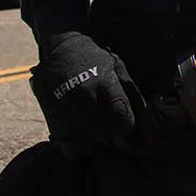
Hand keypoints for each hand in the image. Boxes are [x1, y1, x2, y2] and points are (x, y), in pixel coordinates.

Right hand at [33, 33, 140, 148]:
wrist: (62, 46)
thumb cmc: (96, 59)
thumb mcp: (120, 69)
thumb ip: (133, 96)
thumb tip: (144, 123)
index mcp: (105, 82)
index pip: (122, 116)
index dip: (129, 127)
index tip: (131, 127)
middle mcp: (84, 95)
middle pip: (106, 132)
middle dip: (118, 139)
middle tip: (122, 139)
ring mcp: (65, 105)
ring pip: (86, 141)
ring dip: (99, 145)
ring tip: (105, 139)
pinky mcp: (50, 112)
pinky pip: (66, 142)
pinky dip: (79, 148)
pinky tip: (85, 142)